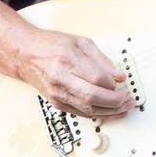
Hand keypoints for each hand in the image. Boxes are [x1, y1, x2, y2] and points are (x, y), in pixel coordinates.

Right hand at [14, 27, 136, 118]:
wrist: (26, 55)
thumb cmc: (52, 45)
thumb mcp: (81, 43)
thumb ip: (102, 60)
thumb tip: (119, 76)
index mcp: (68, 60)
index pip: (96, 78)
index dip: (113, 83)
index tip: (122, 83)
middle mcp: (61, 79)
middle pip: (93, 96)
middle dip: (116, 101)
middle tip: (129, 99)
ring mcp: (57, 94)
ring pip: (88, 109)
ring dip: (110, 111)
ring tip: (125, 107)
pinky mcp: (57, 103)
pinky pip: (81, 113)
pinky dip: (98, 113)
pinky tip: (110, 111)